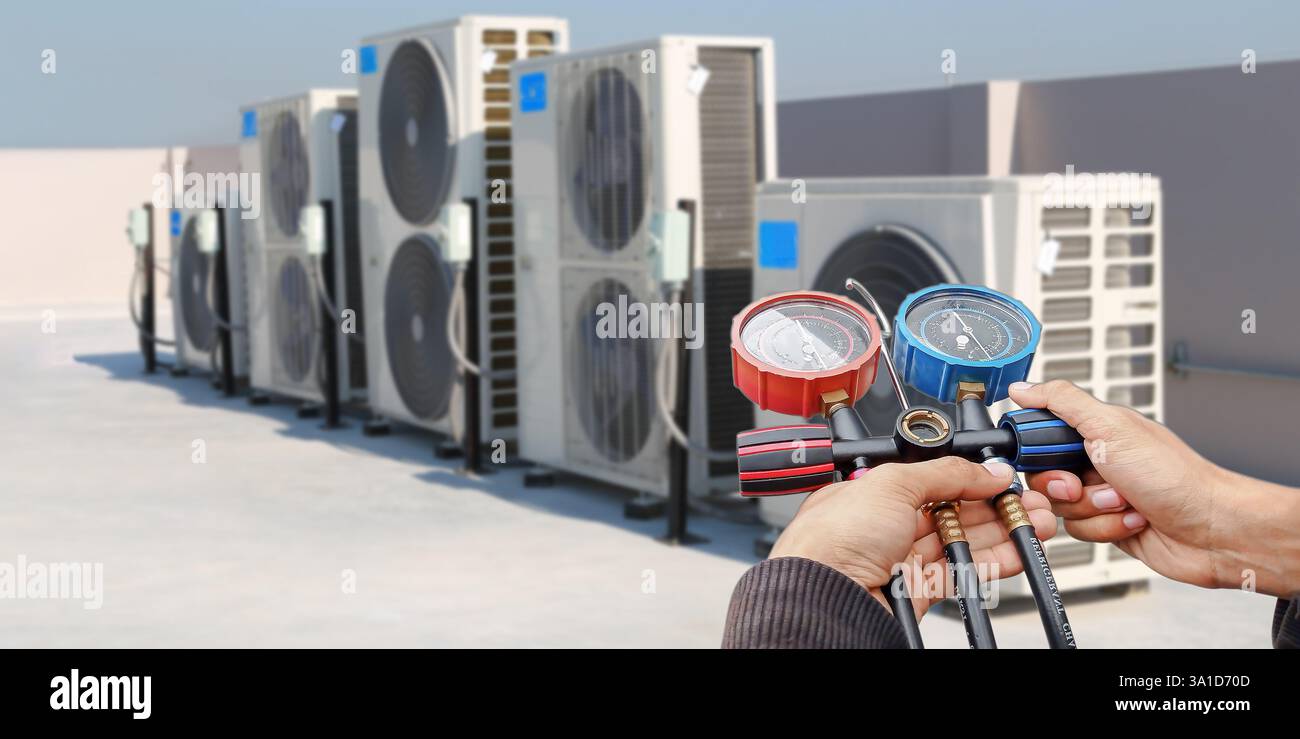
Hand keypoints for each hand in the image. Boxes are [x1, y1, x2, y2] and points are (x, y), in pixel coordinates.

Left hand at [770, 456, 1057, 617]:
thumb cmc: (834, 539)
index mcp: (872, 493)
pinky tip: (1015, 552)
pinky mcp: (916, 591)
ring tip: (1036, 523)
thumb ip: (945, 473)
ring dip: (1002, 532)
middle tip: (1029, 501)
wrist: (826, 596)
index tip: (1003, 477)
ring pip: (961, 542)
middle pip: (952, 511)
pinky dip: (991, 563)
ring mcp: (901, 560)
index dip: (969, 478)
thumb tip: (985, 470)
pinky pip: (961, 574)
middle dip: (994, 505)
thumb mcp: (892, 483)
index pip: (932, 480)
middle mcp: (885, 525)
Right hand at [1011, 380, 1299, 595]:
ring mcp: (1102, 494)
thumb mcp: (1111, 427)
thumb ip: (1062, 402)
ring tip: (1124, 501)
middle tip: (1086, 483)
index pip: (1040, 434)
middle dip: (1065, 485)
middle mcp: (1097, 460)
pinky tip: (1133, 519)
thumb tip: (1023, 387)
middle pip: (1043, 475)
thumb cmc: (1174, 476)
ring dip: (1092, 508)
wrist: (1210, 528)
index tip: (1051, 458)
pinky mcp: (1108, 524)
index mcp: (1096, 430)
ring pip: (1060, 506)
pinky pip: (1079, 530)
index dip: (1037, 451)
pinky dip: (1105, 527)